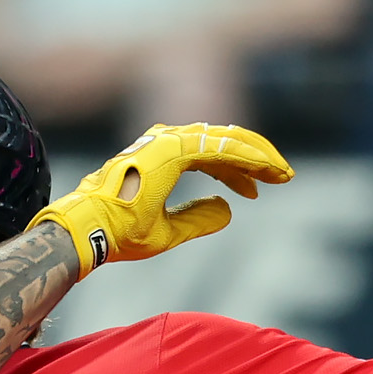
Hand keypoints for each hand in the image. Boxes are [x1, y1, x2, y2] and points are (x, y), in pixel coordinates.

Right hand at [34, 121, 290, 276]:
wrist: (89, 230)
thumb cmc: (118, 233)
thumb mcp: (169, 230)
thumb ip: (198, 218)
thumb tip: (228, 209)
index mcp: (163, 157)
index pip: (212, 155)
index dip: (239, 170)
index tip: (261, 188)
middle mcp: (165, 142)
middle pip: (224, 142)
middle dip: (257, 159)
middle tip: (283, 175)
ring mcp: (167, 141)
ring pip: (226, 140)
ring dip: (258, 156)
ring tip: (282, 174)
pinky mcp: (171, 149)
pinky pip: (219, 148)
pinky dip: (246, 158)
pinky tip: (267, 170)